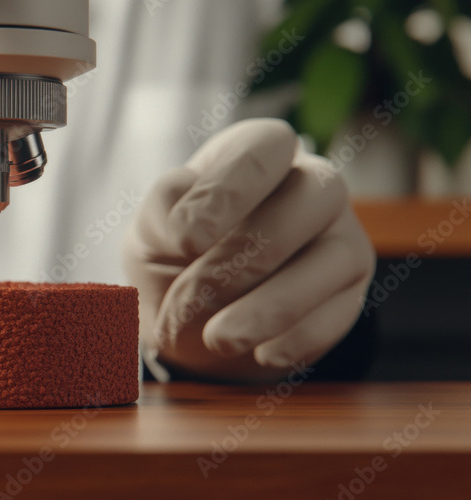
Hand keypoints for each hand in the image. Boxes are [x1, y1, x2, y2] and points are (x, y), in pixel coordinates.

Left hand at [124, 119, 374, 381]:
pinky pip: (340, 312)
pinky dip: (296, 337)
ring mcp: (339, 235)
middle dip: (243, 258)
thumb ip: (161, 213)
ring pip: (332, 258)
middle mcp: (309, 182)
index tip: (187, 241)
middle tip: (188, 302)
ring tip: (217, 339)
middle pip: (310, 197)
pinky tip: (259, 352)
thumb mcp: (149, 230)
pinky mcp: (350, 290)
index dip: (229, 191)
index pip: (264, 147)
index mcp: (254, 152)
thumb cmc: (171, 253)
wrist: (192, 313)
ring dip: (269, 307)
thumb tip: (184, 223)